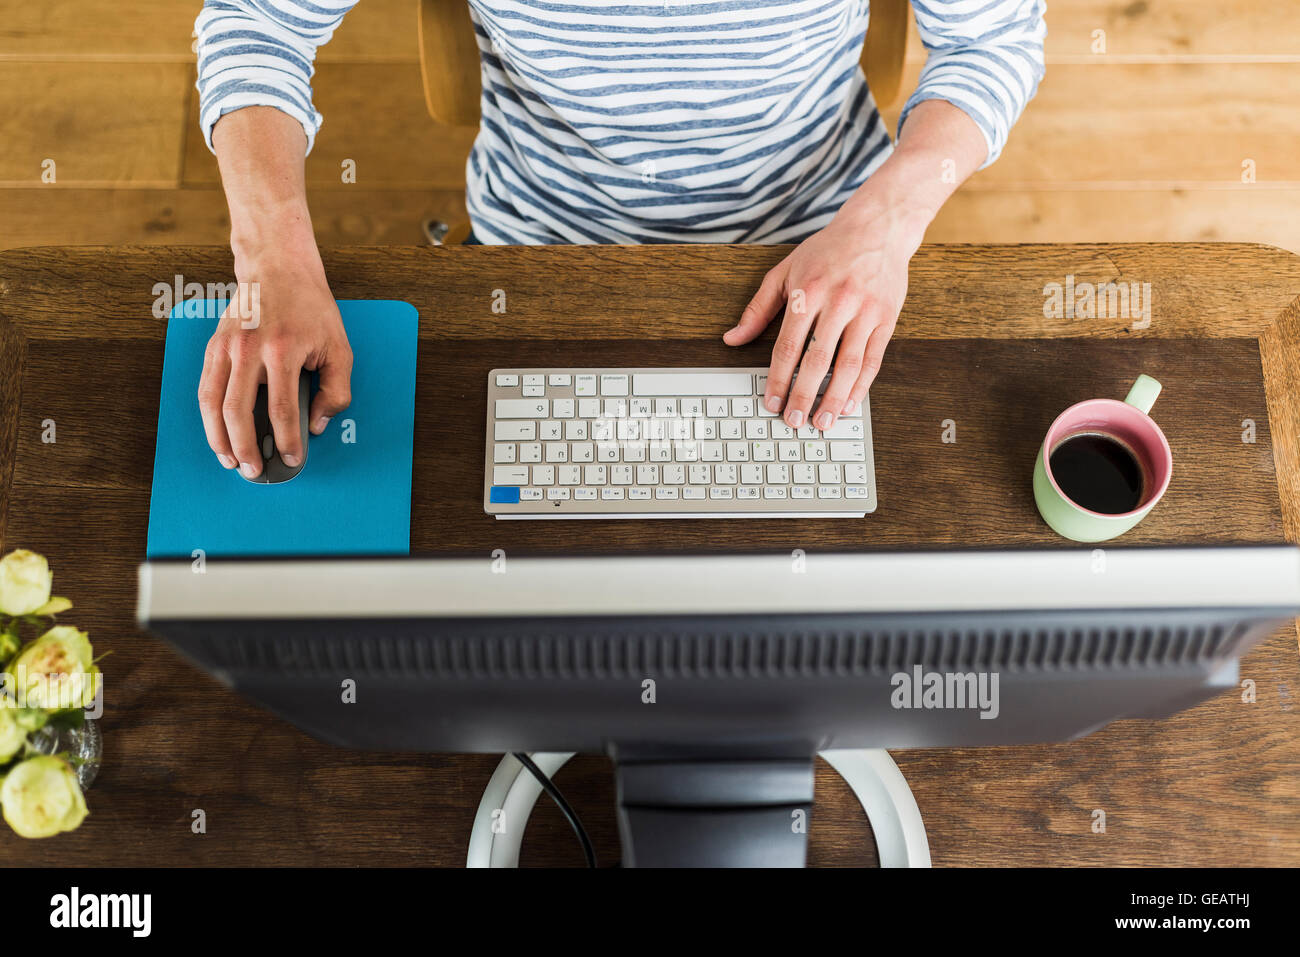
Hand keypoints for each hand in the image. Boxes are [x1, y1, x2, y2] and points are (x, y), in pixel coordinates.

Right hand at [197, 249, 352, 477]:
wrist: (278, 267)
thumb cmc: (311, 307)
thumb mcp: (338, 346)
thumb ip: (336, 390)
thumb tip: (317, 424)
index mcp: (283, 350)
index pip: (283, 409)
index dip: (287, 441)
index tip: (292, 459)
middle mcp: (249, 349)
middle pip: (239, 411)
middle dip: (246, 448)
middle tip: (255, 470)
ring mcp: (226, 347)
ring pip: (212, 403)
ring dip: (218, 438)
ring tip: (230, 460)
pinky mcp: (213, 346)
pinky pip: (205, 388)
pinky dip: (208, 417)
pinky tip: (218, 433)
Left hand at [723, 193, 927, 432]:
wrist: (877, 227)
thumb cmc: (828, 250)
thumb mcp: (784, 271)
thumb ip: (758, 308)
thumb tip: (732, 339)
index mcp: (807, 291)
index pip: (788, 345)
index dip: (778, 379)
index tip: (772, 402)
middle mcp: (837, 302)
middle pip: (817, 360)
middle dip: (804, 395)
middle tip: (794, 421)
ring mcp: (866, 311)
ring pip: (848, 364)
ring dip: (834, 398)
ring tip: (823, 421)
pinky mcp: (887, 318)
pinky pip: (873, 359)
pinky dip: (861, 385)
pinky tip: (850, 403)